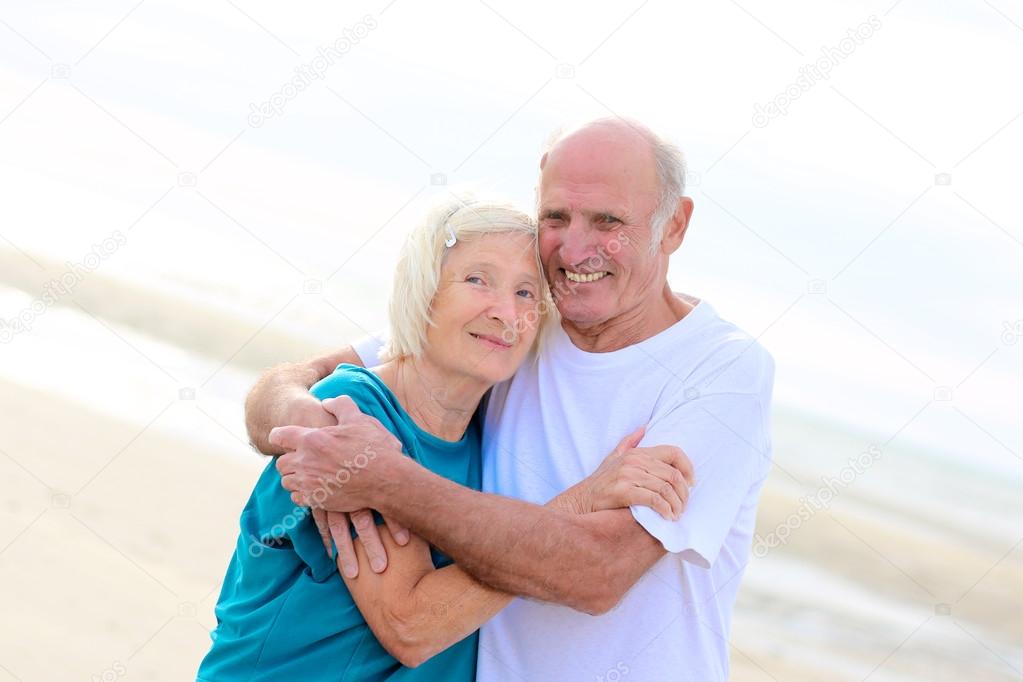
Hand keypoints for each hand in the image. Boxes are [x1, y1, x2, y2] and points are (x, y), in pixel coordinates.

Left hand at [272, 396, 409, 573]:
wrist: (385, 480)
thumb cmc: (373, 448)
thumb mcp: (359, 419)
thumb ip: (340, 405)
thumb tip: (326, 401)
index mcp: (311, 439)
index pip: (278, 436)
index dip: (280, 436)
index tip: (285, 438)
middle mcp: (305, 462)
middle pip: (280, 462)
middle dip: (290, 460)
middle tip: (305, 458)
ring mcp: (309, 483)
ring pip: (287, 482)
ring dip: (295, 478)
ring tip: (311, 474)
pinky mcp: (316, 501)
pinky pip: (296, 498)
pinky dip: (303, 494)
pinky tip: (316, 488)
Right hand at [569, 425, 695, 519]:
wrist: (581, 501)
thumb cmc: (600, 482)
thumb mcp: (614, 457)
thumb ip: (629, 442)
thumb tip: (643, 428)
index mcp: (637, 453)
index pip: (673, 452)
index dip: (688, 467)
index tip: (691, 483)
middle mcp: (634, 461)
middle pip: (672, 474)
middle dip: (684, 493)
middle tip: (684, 505)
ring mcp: (628, 475)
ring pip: (666, 488)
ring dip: (676, 504)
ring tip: (676, 514)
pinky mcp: (624, 491)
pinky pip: (654, 499)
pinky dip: (665, 509)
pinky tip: (667, 516)